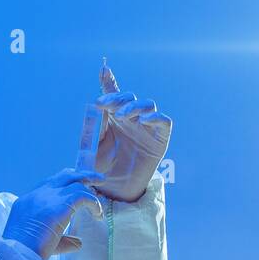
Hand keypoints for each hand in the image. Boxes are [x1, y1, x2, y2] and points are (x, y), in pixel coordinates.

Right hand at [3, 168, 105, 259]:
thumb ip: (61, 239)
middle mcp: (36, 195)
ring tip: (99, 203)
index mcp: (27, 201)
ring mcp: (48, 197)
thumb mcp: (41, 241)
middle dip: (80, 176)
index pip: (48, 185)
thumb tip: (78, 242)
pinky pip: (83, 195)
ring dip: (90, 191)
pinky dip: (93, 203)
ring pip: (74, 182)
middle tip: (95, 180)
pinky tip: (97, 214)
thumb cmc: (27, 253)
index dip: (64, 185)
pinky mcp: (60, 204)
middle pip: (62, 176)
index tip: (78, 189)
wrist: (19, 254)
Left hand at [88, 65, 171, 202]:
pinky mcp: (160, 139)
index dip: (109, 81)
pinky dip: (155, 117)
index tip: (103, 69)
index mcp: (114, 119)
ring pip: (147, 105)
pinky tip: (142, 120)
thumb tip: (97, 105)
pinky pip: (164, 121)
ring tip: (122, 116)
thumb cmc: (102, 169)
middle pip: (130, 98)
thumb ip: (97, 125)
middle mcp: (132, 120)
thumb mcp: (93, 145)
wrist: (114, 190)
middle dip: (118, 98)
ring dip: (134, 106)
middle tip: (106, 106)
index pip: (114, 96)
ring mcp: (147, 128)